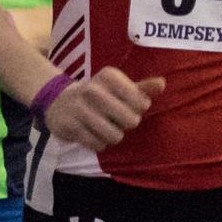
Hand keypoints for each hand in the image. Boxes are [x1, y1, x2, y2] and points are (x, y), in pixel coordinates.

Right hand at [43, 67, 164, 150]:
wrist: (58, 102)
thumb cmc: (97, 95)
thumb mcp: (118, 88)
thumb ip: (141, 88)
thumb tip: (162, 83)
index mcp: (109, 76)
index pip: (141, 102)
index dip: (139, 109)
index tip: (128, 105)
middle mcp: (93, 89)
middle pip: (131, 120)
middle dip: (127, 124)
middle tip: (117, 119)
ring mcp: (79, 108)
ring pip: (115, 136)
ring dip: (114, 136)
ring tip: (105, 128)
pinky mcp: (70, 126)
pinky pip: (98, 145)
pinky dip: (99, 144)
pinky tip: (92, 134)